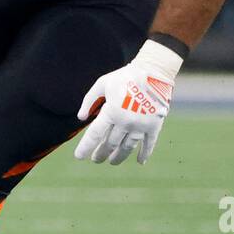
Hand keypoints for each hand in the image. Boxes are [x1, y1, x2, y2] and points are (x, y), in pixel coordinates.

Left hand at [74, 39, 181, 165]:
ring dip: (118, 156)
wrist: (154, 71)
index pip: (95, 134)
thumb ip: (89, 100)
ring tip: (112, 161)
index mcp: (111, 111)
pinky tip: (140, 162)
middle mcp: (125, 122)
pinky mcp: (154, 126)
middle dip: (101, 153)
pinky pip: (149, 144)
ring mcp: (141, 125)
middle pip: (110, 144)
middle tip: (96, 159)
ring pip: (127, 147)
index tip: (79, 157)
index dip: (85, 147)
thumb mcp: (102, 84)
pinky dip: (144, 154)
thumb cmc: (125, 76)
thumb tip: (81, 118)